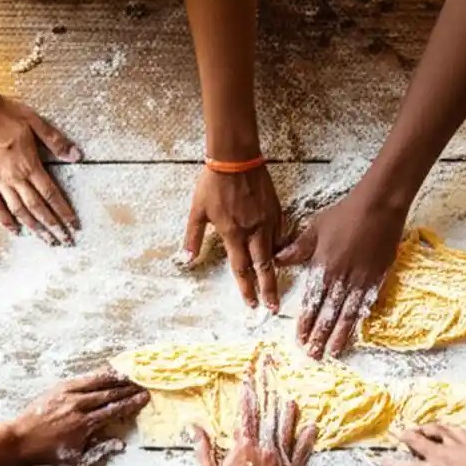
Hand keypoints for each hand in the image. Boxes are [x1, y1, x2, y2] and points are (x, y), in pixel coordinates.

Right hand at [0, 95, 81, 244]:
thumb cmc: (5, 114)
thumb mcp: (35, 122)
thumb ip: (56, 141)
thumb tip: (76, 156)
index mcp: (30, 165)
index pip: (52, 195)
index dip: (64, 212)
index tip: (74, 225)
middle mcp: (15, 178)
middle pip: (38, 209)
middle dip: (54, 226)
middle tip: (65, 241)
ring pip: (19, 211)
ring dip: (34, 228)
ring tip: (46, 240)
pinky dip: (6, 221)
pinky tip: (15, 231)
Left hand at [8, 367, 148, 465]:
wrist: (20, 440)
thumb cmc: (48, 452)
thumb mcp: (76, 458)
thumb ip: (100, 450)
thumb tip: (121, 444)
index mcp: (85, 424)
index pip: (114, 410)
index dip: (131, 403)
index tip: (144, 398)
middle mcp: (79, 406)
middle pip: (109, 395)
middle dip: (128, 389)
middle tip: (142, 384)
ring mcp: (68, 395)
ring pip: (98, 383)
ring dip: (116, 379)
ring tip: (130, 375)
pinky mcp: (60, 388)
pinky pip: (83, 379)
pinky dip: (97, 375)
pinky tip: (107, 372)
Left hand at [185, 165, 284, 310]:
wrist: (236, 158)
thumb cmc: (213, 183)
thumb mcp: (197, 212)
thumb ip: (192, 238)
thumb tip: (185, 260)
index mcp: (233, 234)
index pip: (241, 269)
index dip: (246, 289)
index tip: (251, 304)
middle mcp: (253, 231)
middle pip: (264, 267)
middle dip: (269, 289)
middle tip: (273, 307)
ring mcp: (268, 221)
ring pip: (274, 252)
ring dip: (275, 270)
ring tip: (276, 285)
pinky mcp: (276, 211)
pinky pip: (280, 234)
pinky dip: (279, 247)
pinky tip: (279, 254)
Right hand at [194, 371, 316, 465]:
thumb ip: (204, 450)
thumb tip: (196, 429)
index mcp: (244, 449)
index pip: (245, 417)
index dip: (246, 399)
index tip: (247, 384)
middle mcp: (265, 450)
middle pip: (266, 419)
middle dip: (267, 398)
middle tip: (270, 381)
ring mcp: (281, 460)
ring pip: (285, 432)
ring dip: (288, 415)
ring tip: (291, 401)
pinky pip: (301, 452)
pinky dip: (307, 439)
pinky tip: (312, 427)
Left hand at [276, 190, 406, 358]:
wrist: (379, 207)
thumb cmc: (346, 214)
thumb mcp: (316, 228)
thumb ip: (298, 249)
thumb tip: (277, 261)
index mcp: (323, 267)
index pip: (312, 302)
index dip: (305, 322)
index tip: (300, 339)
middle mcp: (341, 279)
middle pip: (328, 314)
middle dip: (319, 336)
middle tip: (313, 355)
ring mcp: (361, 281)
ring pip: (347, 314)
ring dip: (339, 335)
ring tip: (332, 352)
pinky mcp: (377, 278)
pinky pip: (367, 304)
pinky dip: (360, 320)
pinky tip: (356, 332)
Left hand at [381, 423, 465, 465]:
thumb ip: (465, 438)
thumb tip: (449, 431)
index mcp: (453, 446)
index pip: (436, 430)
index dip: (427, 427)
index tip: (422, 429)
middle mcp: (439, 458)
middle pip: (415, 442)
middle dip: (405, 437)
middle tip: (400, 436)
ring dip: (393, 464)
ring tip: (382, 463)